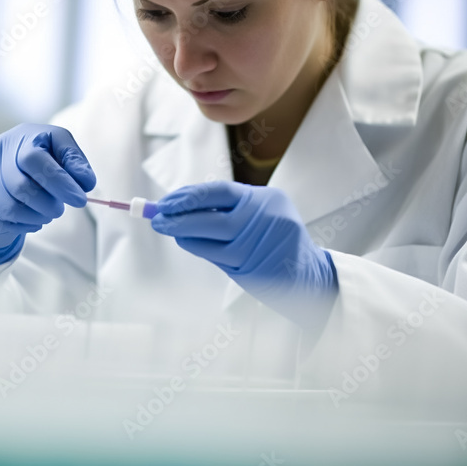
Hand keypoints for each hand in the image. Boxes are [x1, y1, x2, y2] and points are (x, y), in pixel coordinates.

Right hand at [0, 124, 95, 271]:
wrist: (1, 167)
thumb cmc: (39, 154)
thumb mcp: (58, 145)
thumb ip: (74, 159)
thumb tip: (86, 183)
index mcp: (20, 138)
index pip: (34, 160)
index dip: (60, 181)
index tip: (81, 198)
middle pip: (21, 188)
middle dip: (50, 202)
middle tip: (68, 206)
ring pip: (13, 208)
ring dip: (42, 214)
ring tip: (53, 209)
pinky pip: (8, 221)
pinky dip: (30, 222)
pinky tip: (38, 215)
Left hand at [151, 181, 337, 305]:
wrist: (308, 274)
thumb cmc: (273, 241)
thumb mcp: (260, 215)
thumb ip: (226, 210)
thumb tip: (179, 207)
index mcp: (267, 199)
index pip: (220, 191)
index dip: (189, 196)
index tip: (166, 201)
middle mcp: (266, 218)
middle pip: (212, 217)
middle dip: (179, 216)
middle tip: (158, 218)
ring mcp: (261, 245)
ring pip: (211, 239)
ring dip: (184, 234)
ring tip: (170, 229)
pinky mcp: (255, 268)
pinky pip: (217, 257)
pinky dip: (198, 249)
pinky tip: (187, 243)